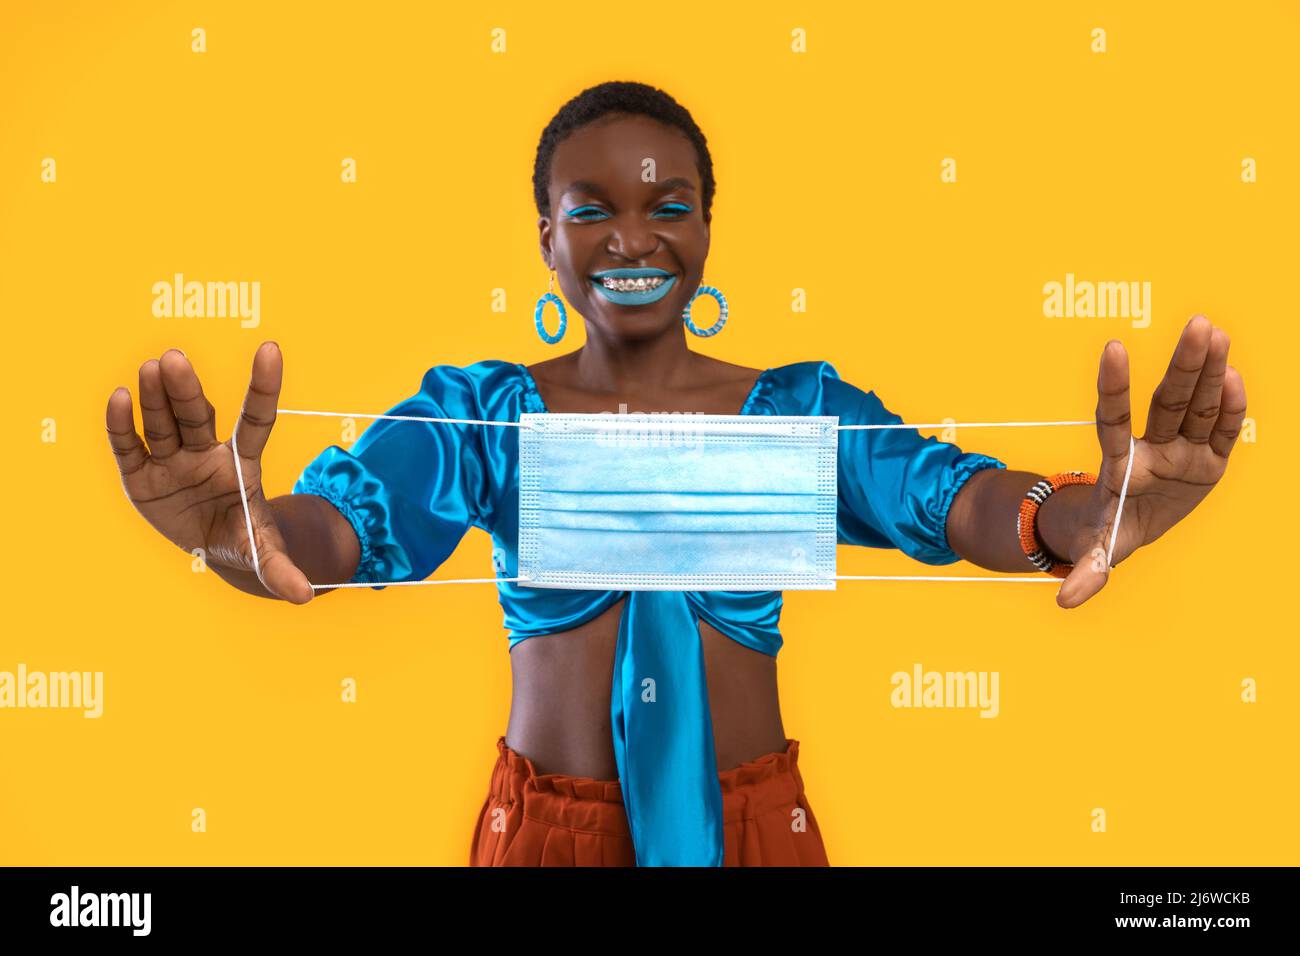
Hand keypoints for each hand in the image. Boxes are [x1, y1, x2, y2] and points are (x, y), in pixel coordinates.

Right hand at [105, 342, 314, 603]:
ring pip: (165, 423)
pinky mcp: (141, 474)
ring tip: (152, 368)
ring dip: (156, 398)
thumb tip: (305, 596)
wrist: (211, 545)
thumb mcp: (260, 554)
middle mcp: (206, 452)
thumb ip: (279, 568)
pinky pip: (130, 447)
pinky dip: (122, 425)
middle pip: (198, 416)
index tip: (270, 349)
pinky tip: (119, 397)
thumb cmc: (241, 537)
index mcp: (242, 463)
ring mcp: (173, 459)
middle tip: (175, 360)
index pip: (256, 419)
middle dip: (185, 391)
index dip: (264, 386)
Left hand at [1056, 315, 1246, 607]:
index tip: (1114, 348)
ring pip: (1196, 406)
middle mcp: (1152, 448)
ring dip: (1208, 372)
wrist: (1131, 527)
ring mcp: (1182, 450)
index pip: (1113, 418)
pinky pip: (1221, 431)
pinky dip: (1230, 408)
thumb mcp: (1097, 552)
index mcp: (1120, 463)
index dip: (1113, 386)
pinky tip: (1236, 376)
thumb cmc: (1108, 530)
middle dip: (1183, 366)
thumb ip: (1088, 571)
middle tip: (1195, 324)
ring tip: (1214, 333)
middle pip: (1167, 402)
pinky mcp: (1209, 460)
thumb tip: (1065, 601)